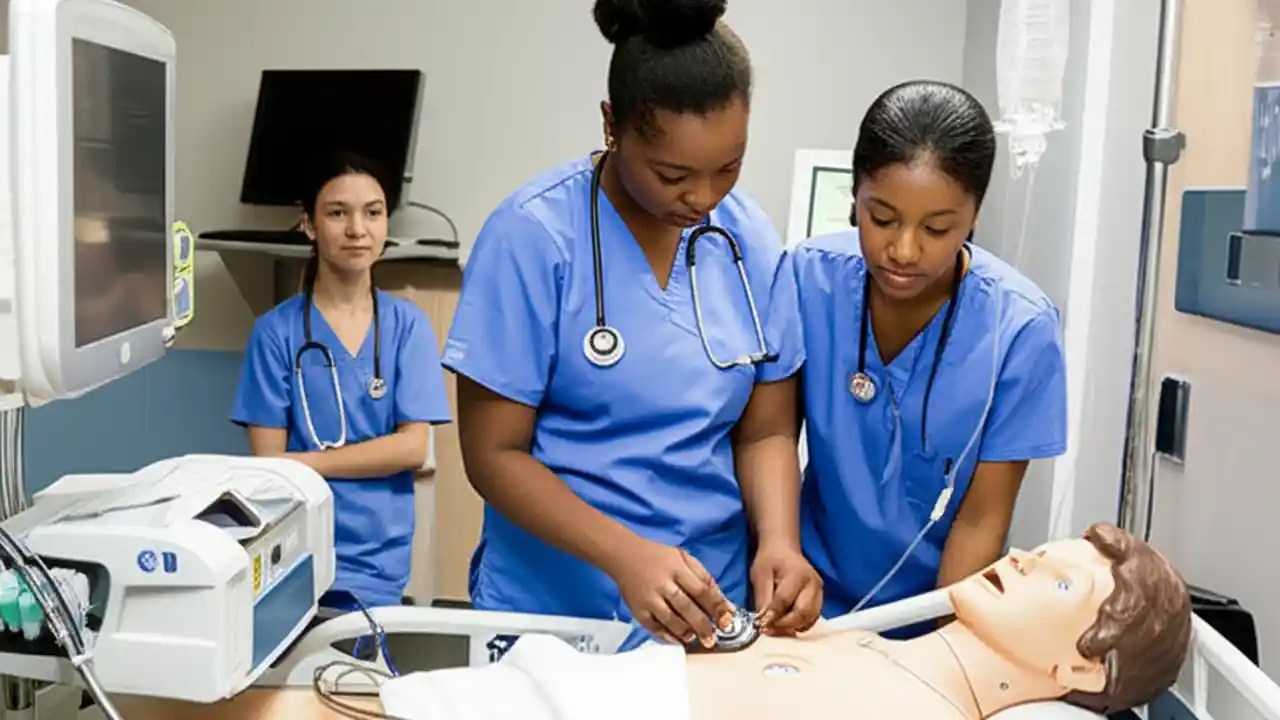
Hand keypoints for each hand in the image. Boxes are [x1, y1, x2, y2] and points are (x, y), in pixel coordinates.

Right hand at [606, 539, 735, 647]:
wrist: (623, 555)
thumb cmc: (658, 557)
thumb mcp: (684, 558)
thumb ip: (705, 578)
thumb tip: (726, 604)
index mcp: (676, 568)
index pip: (701, 590)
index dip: (716, 606)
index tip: (727, 620)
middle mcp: (662, 583)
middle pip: (686, 607)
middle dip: (703, 625)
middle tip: (713, 638)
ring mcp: (648, 598)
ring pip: (670, 619)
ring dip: (685, 631)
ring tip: (696, 639)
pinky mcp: (637, 610)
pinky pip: (653, 626)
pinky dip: (666, 635)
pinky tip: (678, 640)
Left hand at [750, 544, 822, 635]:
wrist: (783, 550)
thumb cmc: (770, 561)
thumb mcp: (760, 575)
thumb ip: (763, 599)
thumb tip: (764, 622)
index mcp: (798, 574)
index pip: (785, 600)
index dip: (773, 615)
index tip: (761, 625)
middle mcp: (814, 584)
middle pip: (803, 613)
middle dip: (784, 625)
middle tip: (768, 629)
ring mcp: (819, 593)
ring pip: (809, 619)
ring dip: (792, 627)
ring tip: (775, 627)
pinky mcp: (819, 600)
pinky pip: (811, 619)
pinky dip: (799, 625)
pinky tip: (785, 623)